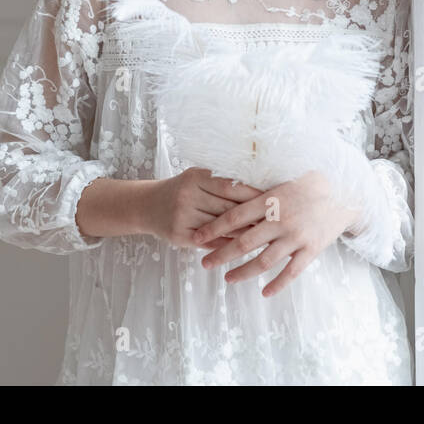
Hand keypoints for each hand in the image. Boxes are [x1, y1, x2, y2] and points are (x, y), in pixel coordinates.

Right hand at [141, 167, 264, 250]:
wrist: (148, 206)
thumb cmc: (182, 190)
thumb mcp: (198, 178)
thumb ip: (223, 181)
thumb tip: (260, 189)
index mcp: (195, 177)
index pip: (231, 186)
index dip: (253, 194)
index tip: (274, 199)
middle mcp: (187, 195)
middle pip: (228, 207)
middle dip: (253, 215)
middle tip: (276, 220)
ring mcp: (182, 216)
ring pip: (221, 227)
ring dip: (244, 232)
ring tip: (265, 234)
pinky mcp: (178, 236)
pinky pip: (210, 242)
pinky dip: (228, 244)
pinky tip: (243, 246)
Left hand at [191, 170, 358, 297]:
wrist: (345, 192)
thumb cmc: (308, 183)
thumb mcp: (281, 180)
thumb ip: (257, 189)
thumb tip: (227, 187)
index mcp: (270, 200)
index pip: (234, 217)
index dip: (213, 229)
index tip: (196, 237)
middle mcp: (281, 220)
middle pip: (244, 242)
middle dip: (221, 255)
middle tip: (204, 263)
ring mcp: (297, 237)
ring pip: (264, 261)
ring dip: (243, 272)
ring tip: (227, 279)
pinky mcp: (312, 250)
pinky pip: (291, 272)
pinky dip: (277, 284)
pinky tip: (264, 292)